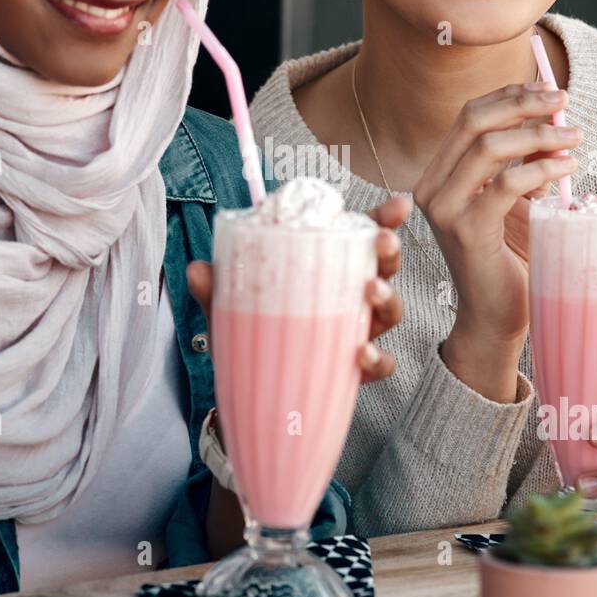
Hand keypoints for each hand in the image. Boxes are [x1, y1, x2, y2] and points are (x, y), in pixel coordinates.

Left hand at [185, 192, 409, 388]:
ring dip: (388, 297)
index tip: (398, 205)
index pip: (359, 238)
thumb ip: (216, 288)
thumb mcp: (229, 307)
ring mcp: (356, 334)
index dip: (384, 219)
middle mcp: (350, 300)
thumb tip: (197, 269)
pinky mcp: (353, 371)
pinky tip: (361, 352)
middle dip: (389, 252)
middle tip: (382, 242)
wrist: (251, 391)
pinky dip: (377, 358)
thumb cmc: (250, 333)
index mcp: (327, 271)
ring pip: (390, 313)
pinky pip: (381, 364)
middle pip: (383, 269)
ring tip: (371, 290)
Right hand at [413, 81, 581, 346]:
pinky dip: (542, 168)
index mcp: (439, 175)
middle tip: (562, 100)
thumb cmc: (510, 259)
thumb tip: (553, 116)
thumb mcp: (517, 200)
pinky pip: (506, 184)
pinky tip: (567, 168)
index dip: (508, 95)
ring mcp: (444, 209)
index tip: (546, 87)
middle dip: (522, 102)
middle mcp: (431, 187)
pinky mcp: (466, 231)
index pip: (469, 116)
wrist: (497, 318)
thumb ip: (525, 161)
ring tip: (574, 137)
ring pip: (489, 146)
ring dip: (538, 134)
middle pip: (474, 121)